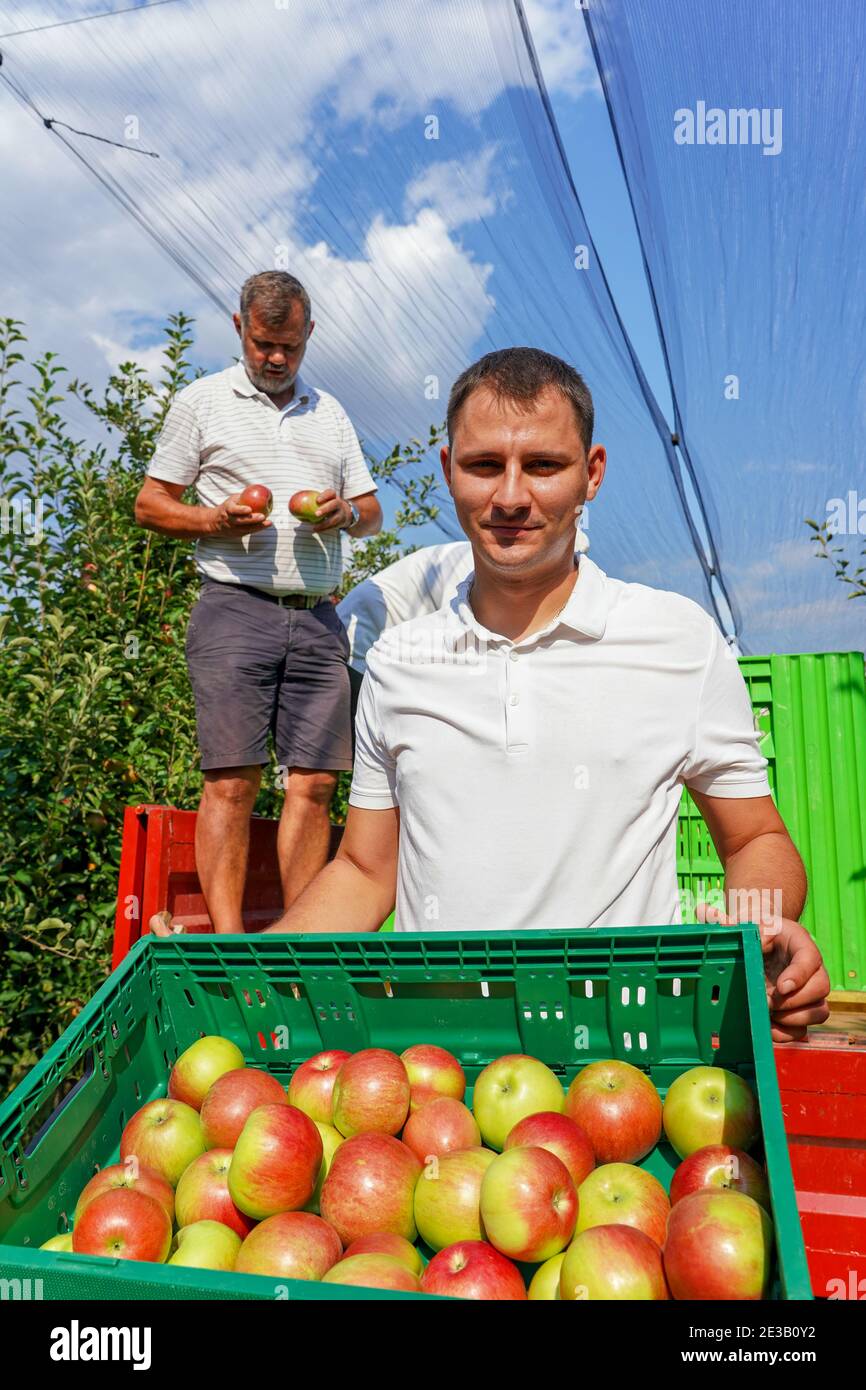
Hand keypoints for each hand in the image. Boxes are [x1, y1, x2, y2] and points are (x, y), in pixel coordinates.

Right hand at [209, 494, 272, 534]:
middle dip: (252, 520)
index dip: (241, 510)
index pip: (233, 510)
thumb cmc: (227, 507)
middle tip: (263, 516)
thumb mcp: (231, 500)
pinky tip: (266, 525)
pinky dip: (257, 529)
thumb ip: (242, 496)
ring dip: (258, 526)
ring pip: (246, 529)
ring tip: (268, 522)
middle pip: (241, 521)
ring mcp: (233, 529)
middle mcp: (229, 520)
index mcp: (226, 509)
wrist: (214, 522)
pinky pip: (248, 532)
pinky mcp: (237, 534)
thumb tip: (256, 489)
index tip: (249, 509)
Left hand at [310, 489, 352, 531]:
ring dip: (325, 523)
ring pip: (334, 518)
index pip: (331, 493)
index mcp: (333, 496)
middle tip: (316, 514)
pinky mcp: (340, 522)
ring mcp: (341, 513)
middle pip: (334, 504)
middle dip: (326, 509)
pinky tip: (315, 529)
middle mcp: (339, 503)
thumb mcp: (323, 500)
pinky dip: (323, 528)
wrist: (345, 513)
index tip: (317, 500)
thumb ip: (310, 502)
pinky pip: (332, 526)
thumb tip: (292, 507)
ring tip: (315, 526)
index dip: (324, 496)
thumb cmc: (327, 504)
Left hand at [696, 902, 829, 1041]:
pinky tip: (767, 1028)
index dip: (799, 975)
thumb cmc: (757, 931)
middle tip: (768, 1001)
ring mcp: (809, 991)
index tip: (781, 986)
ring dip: (794, 1019)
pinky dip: (787, 1033)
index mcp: (800, 943)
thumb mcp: (746, 923)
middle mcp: (812, 969)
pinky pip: (804, 1028)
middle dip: (794, 1001)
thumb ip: (728, 922)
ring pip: (819, 1011)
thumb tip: (704, 912)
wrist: (763, 941)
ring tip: (769, 1014)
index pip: (810, 959)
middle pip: (821, 988)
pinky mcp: (801, 1009)